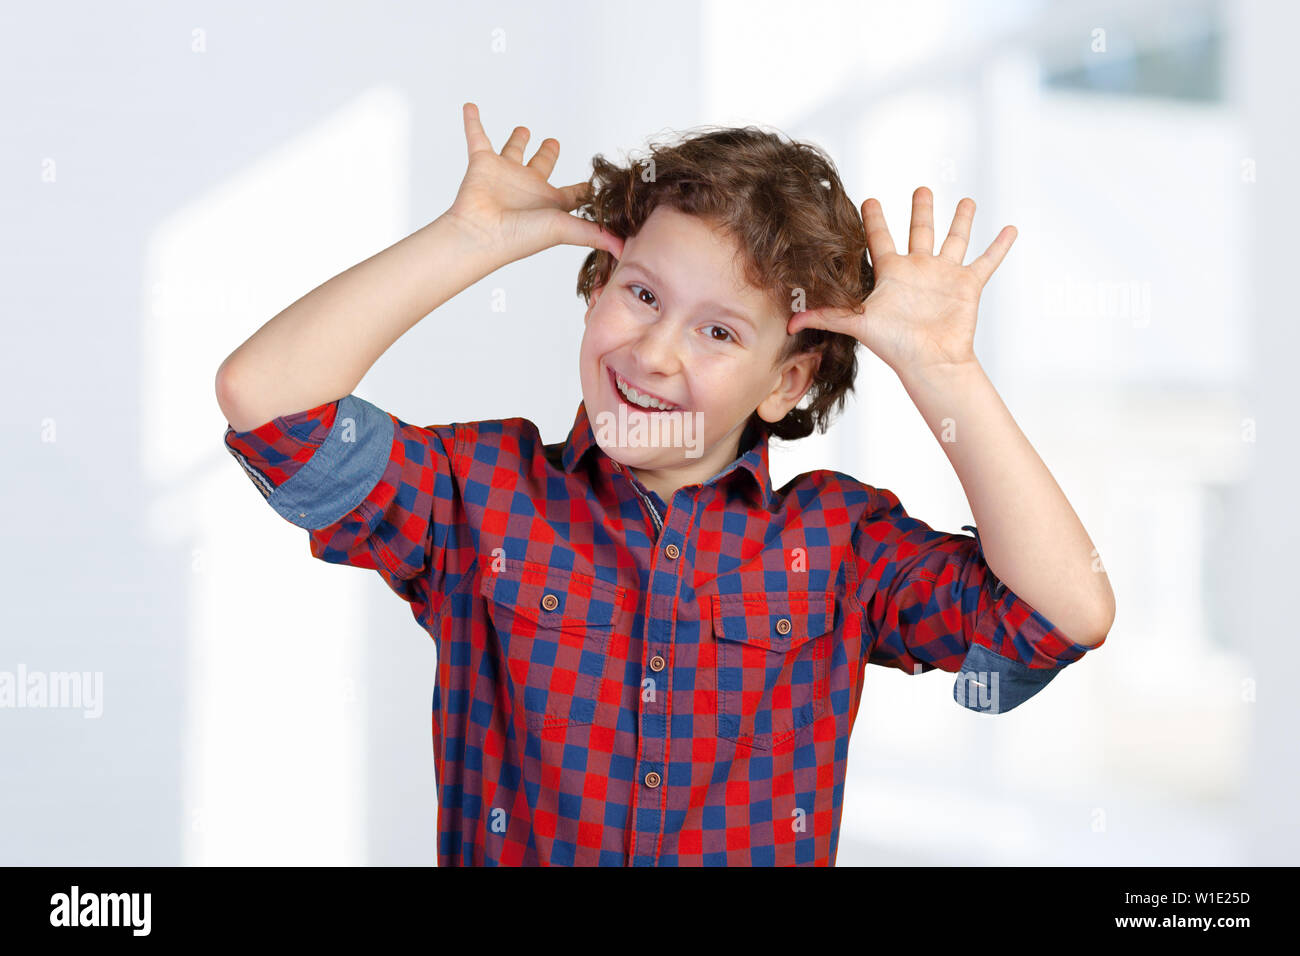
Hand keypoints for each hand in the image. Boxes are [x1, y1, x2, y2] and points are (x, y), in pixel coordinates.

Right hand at [443, 102, 624, 263]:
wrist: (482, 234)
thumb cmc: (521, 236)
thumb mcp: (566, 230)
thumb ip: (595, 234)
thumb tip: (625, 248)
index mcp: (551, 203)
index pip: (575, 193)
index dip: (587, 189)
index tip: (598, 182)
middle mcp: (529, 188)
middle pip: (542, 165)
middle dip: (548, 153)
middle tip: (554, 142)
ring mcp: (505, 174)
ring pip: (513, 150)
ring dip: (517, 139)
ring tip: (524, 129)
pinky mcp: (482, 163)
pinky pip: (476, 137)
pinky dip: (472, 122)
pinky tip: (471, 106)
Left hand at [786, 187, 1015, 375]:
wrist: (930, 362)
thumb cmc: (895, 346)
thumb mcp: (858, 324)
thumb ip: (827, 316)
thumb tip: (791, 323)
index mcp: (891, 273)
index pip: (879, 238)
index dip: (873, 219)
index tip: (868, 198)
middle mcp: (918, 269)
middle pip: (920, 230)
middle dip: (920, 209)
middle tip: (921, 188)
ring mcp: (944, 275)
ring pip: (955, 239)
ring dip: (961, 220)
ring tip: (966, 200)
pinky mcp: (968, 284)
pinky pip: (987, 261)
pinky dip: (1000, 246)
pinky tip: (1011, 229)